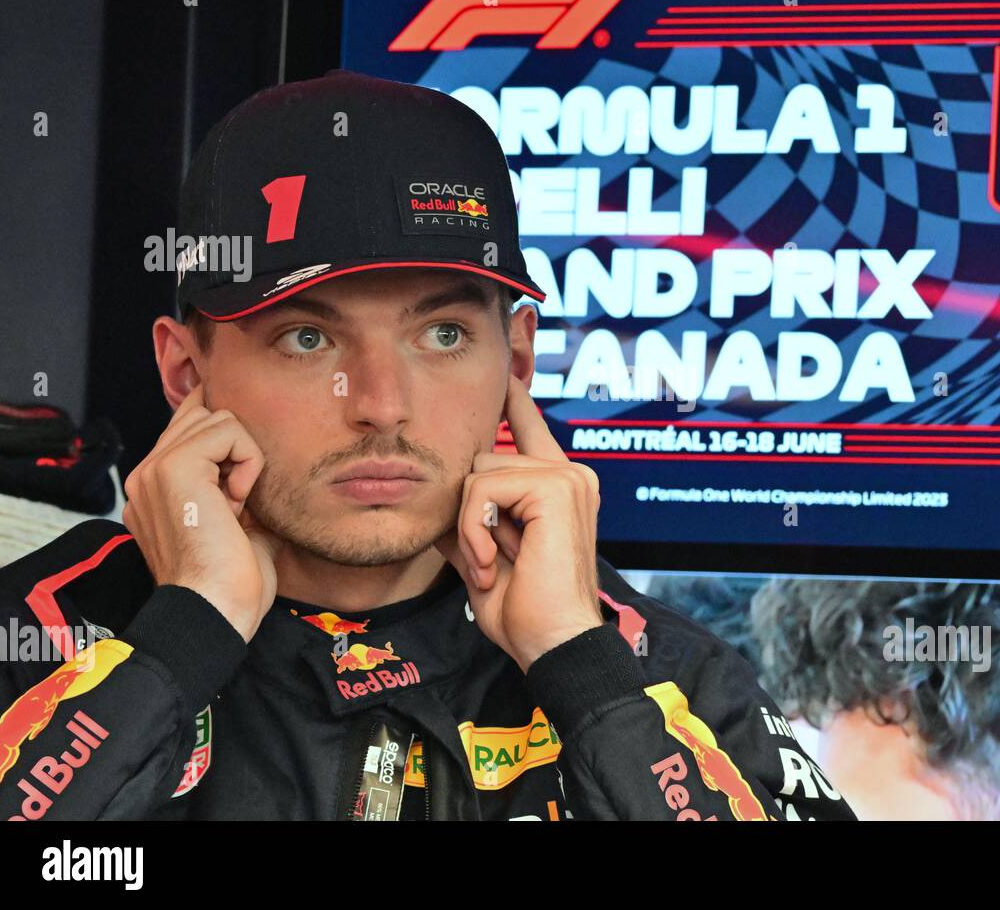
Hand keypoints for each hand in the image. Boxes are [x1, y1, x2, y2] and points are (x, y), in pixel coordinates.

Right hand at [122, 384, 280, 641]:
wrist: (214, 611)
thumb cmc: (231, 584)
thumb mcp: (239, 529)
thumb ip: (239, 494)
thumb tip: (268, 479)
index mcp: (156, 489)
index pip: (189, 427)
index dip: (228, 439)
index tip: (243, 484)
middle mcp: (147, 475)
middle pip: (204, 414)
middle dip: (235, 450)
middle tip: (237, 502)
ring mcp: (154, 468)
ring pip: (217, 417)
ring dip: (242, 458)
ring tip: (235, 505)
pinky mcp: (174, 467)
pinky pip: (229, 428)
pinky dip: (248, 460)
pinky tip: (238, 501)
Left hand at [435, 375, 602, 672]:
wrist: (554, 643)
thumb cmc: (525, 611)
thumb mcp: (481, 559)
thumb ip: (462, 522)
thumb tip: (431, 505)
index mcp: (556, 488)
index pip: (528, 424)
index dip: (514, 392)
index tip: (509, 354)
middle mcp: (568, 475)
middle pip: (480, 458)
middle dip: (467, 512)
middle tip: (488, 562)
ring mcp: (566, 477)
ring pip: (477, 472)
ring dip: (469, 526)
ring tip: (492, 565)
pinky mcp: (556, 487)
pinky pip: (482, 489)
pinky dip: (475, 530)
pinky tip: (495, 560)